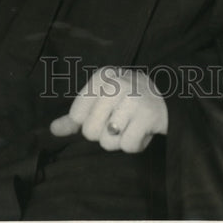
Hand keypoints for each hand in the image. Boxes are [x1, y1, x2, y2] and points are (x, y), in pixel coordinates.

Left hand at [50, 66, 167, 152]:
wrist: (170, 98)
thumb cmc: (129, 101)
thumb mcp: (102, 101)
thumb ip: (76, 116)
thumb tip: (53, 129)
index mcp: (102, 76)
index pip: (77, 115)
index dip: (89, 122)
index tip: (106, 113)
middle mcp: (116, 82)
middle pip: (90, 132)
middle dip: (105, 133)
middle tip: (121, 120)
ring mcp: (133, 97)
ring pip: (108, 141)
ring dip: (120, 141)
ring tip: (132, 125)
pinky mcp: (148, 115)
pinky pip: (128, 146)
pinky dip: (135, 145)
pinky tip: (143, 130)